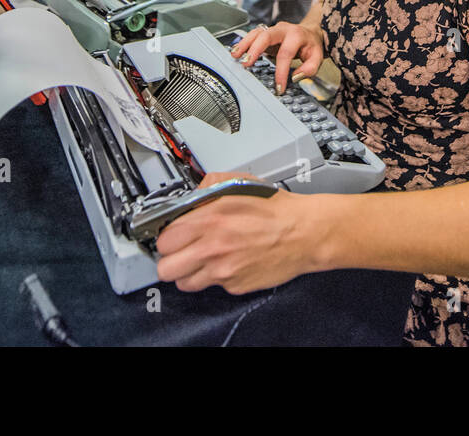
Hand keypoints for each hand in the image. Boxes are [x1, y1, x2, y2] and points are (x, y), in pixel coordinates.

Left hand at [154, 172, 316, 293]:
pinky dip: (216, 277)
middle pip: (166, 268)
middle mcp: (212, 248)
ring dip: (189, 272)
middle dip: (171, 258)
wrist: (304, 232)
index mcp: (209, 220)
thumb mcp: (238, 183)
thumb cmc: (275, 209)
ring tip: (203, 259)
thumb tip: (189, 197)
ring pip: (184, 283)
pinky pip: (212, 286)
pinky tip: (228, 262)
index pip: (164, 239)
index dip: (167, 236)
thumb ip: (207, 186)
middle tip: (182, 251)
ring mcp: (223, 271)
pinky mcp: (235, 286)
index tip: (173, 234)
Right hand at [230, 21, 322, 94]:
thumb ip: (309, 68)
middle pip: (266, 36)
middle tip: (246, 63)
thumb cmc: (311, 45)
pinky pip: (253, 35)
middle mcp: (283, 29)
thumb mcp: (318, 57)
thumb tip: (295, 77)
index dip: (281, 71)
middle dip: (255, 49)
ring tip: (235, 55)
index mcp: (297, 35)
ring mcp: (273, 29)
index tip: (278, 87)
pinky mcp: (266, 32)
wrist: (310, 32)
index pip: (285, 54)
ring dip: (244, 44)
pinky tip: (236, 51)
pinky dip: (244, 42)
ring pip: (256, 32)